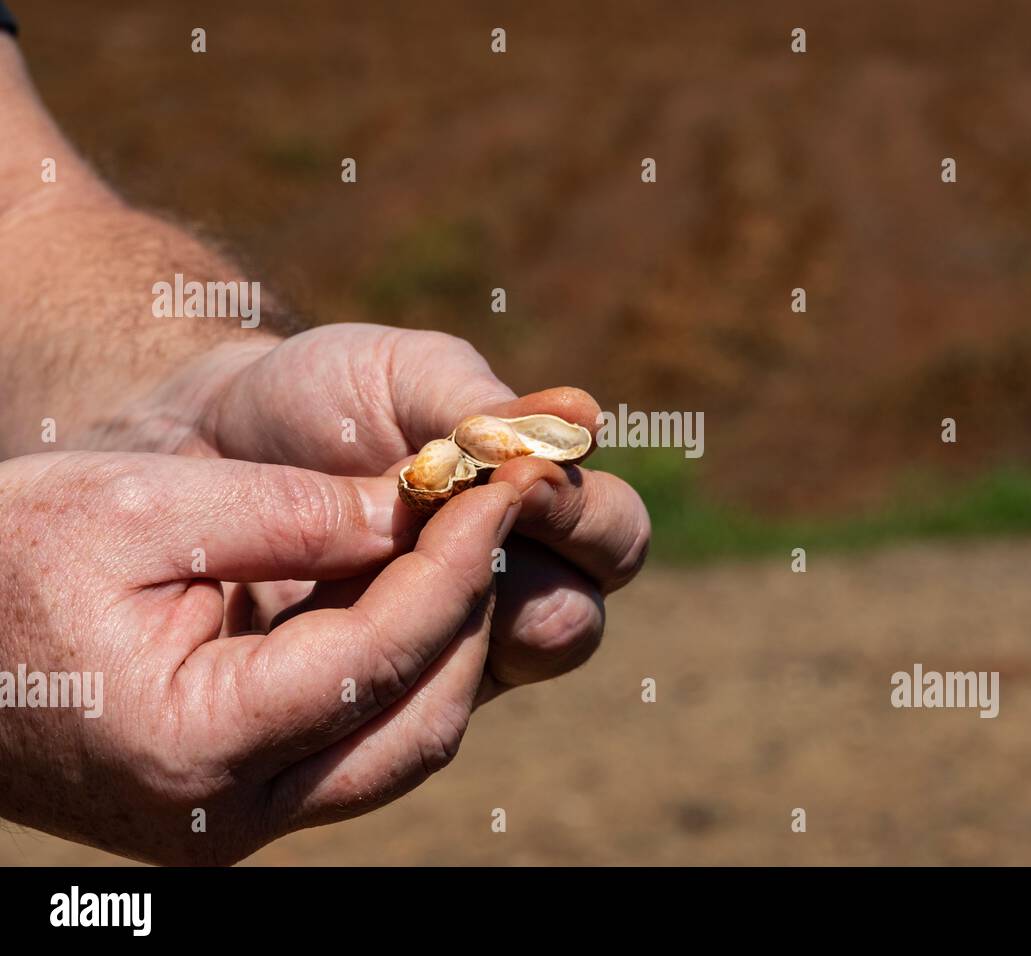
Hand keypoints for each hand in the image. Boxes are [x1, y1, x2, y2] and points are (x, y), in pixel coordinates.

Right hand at [0, 450, 519, 863]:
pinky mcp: (238, 803)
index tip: (507, 483)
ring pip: (403, 744)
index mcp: (194, 741)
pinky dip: (400, 667)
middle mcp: (227, 813)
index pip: (384, 653)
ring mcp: (234, 821)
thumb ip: (290, 511)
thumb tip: (416, 509)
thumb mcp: (138, 506)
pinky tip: (408, 586)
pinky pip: (360, 743)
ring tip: (461, 542)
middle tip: (496, 512)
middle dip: (472, 609)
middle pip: (421, 722)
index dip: (458, 562)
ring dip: (447, 643)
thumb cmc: (7, 559)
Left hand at [115, 323, 650, 699]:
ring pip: (490, 678)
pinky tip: (328, 615)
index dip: (580, 516)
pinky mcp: (379, 691)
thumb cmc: (320, 397)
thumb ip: (485, 406)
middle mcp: (513, 588)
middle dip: (532, 580)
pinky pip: (413, 702)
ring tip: (383, 573)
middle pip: (576, 621)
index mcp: (540, 512)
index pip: (615, 538)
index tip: (517, 480)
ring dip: (457, 623)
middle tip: (451, 535)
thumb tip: (585, 420)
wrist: (201, 444)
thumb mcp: (402, 376)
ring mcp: (448, 648)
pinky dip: (386, 657)